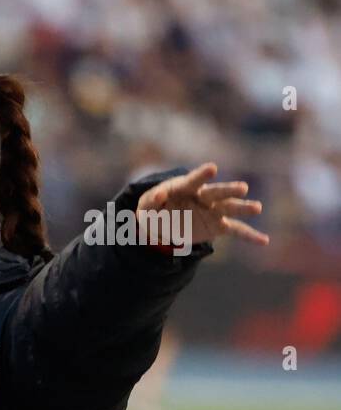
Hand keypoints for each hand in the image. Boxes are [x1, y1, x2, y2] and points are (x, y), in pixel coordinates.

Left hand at [137, 163, 268, 246]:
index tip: (213, 168)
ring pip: (230, 208)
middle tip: (243, 188)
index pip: (194, 180)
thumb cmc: (154, 208)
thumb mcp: (146, 205)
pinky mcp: (218, 226)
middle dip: (229, 190)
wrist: (162, 222)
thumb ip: (152, 199)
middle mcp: (204, 197)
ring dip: (243, 208)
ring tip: (257, 208)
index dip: (202, 175)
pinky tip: (264, 241)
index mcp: (186, 187)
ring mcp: (213, 211)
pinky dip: (249, 235)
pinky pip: (236, 230)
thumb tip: (159, 195)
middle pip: (217, 193)